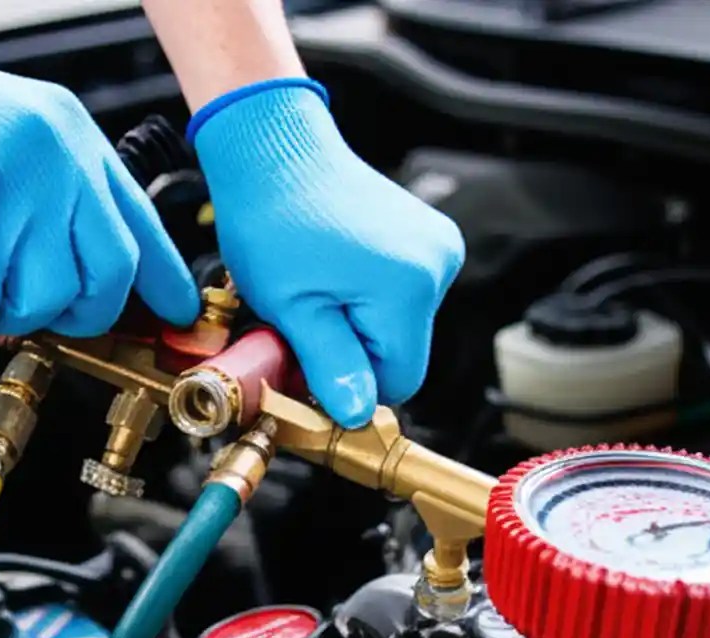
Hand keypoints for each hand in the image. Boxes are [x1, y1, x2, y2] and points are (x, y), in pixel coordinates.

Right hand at [0, 0, 197, 352]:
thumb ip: (46, 201)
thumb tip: (77, 279)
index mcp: (66, 134)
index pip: (140, 224)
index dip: (164, 283)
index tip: (179, 320)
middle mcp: (52, 156)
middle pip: (106, 278)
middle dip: (70, 314)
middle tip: (21, 308)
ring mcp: (9, 189)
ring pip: (40, 305)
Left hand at [192, 81, 463, 427]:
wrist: (274, 152)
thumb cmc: (272, 218)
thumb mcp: (291, 308)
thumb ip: (330, 365)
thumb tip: (357, 414)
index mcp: (408, 287)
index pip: (397, 382)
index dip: (350, 385)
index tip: (310, 368)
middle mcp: (436, 264)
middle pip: (402, 354)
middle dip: (352, 352)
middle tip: (304, 323)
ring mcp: (437, 246)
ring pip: (401, 327)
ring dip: (358, 324)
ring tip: (316, 290)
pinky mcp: (428, 237)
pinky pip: (402, 295)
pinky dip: (367, 298)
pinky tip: (335, 272)